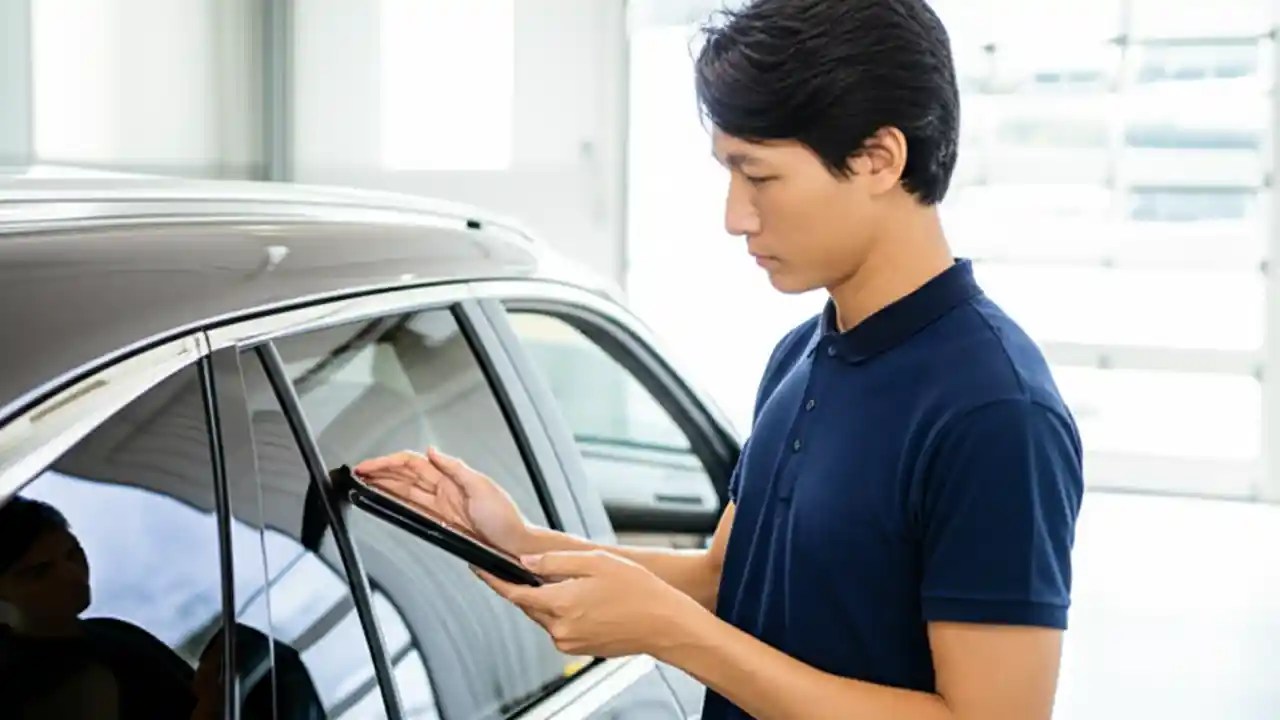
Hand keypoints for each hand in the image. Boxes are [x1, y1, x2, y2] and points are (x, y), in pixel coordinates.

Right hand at [353, 447, 534, 554]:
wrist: (515, 546)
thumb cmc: (507, 518)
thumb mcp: (482, 486)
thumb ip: (456, 467)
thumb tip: (433, 451)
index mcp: (452, 478)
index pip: (413, 464)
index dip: (389, 462)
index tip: (369, 465)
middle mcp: (443, 491)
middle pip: (405, 476)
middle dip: (380, 472)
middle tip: (358, 472)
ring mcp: (440, 507)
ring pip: (405, 492)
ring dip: (384, 485)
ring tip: (363, 482)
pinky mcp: (440, 524)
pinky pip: (413, 510)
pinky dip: (397, 504)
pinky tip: (385, 501)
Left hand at [475, 550, 708, 658]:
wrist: (664, 624)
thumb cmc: (638, 591)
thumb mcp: (596, 561)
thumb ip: (555, 560)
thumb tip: (526, 561)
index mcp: (560, 602)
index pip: (513, 591)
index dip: (492, 579)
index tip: (479, 568)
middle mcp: (560, 627)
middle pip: (528, 603)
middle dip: (528, 585)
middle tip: (541, 567)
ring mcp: (568, 641)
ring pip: (544, 614)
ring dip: (549, 598)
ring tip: (579, 584)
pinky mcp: (578, 649)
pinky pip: (559, 626)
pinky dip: (563, 611)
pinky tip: (586, 601)